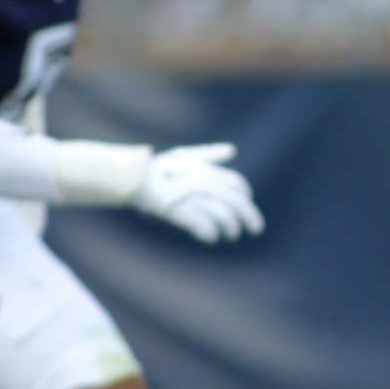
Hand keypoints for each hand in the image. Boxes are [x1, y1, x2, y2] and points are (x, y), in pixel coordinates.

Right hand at [133, 143, 265, 243]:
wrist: (132, 178)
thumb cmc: (159, 168)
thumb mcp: (185, 156)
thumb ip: (209, 155)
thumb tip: (232, 150)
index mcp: (207, 170)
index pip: (237, 184)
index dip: (246, 197)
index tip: (248, 205)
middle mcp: (204, 182)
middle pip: (236, 202)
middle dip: (250, 217)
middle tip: (257, 230)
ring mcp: (193, 196)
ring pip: (223, 216)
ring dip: (230, 228)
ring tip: (231, 236)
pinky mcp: (181, 211)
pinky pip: (203, 226)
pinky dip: (209, 234)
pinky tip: (210, 238)